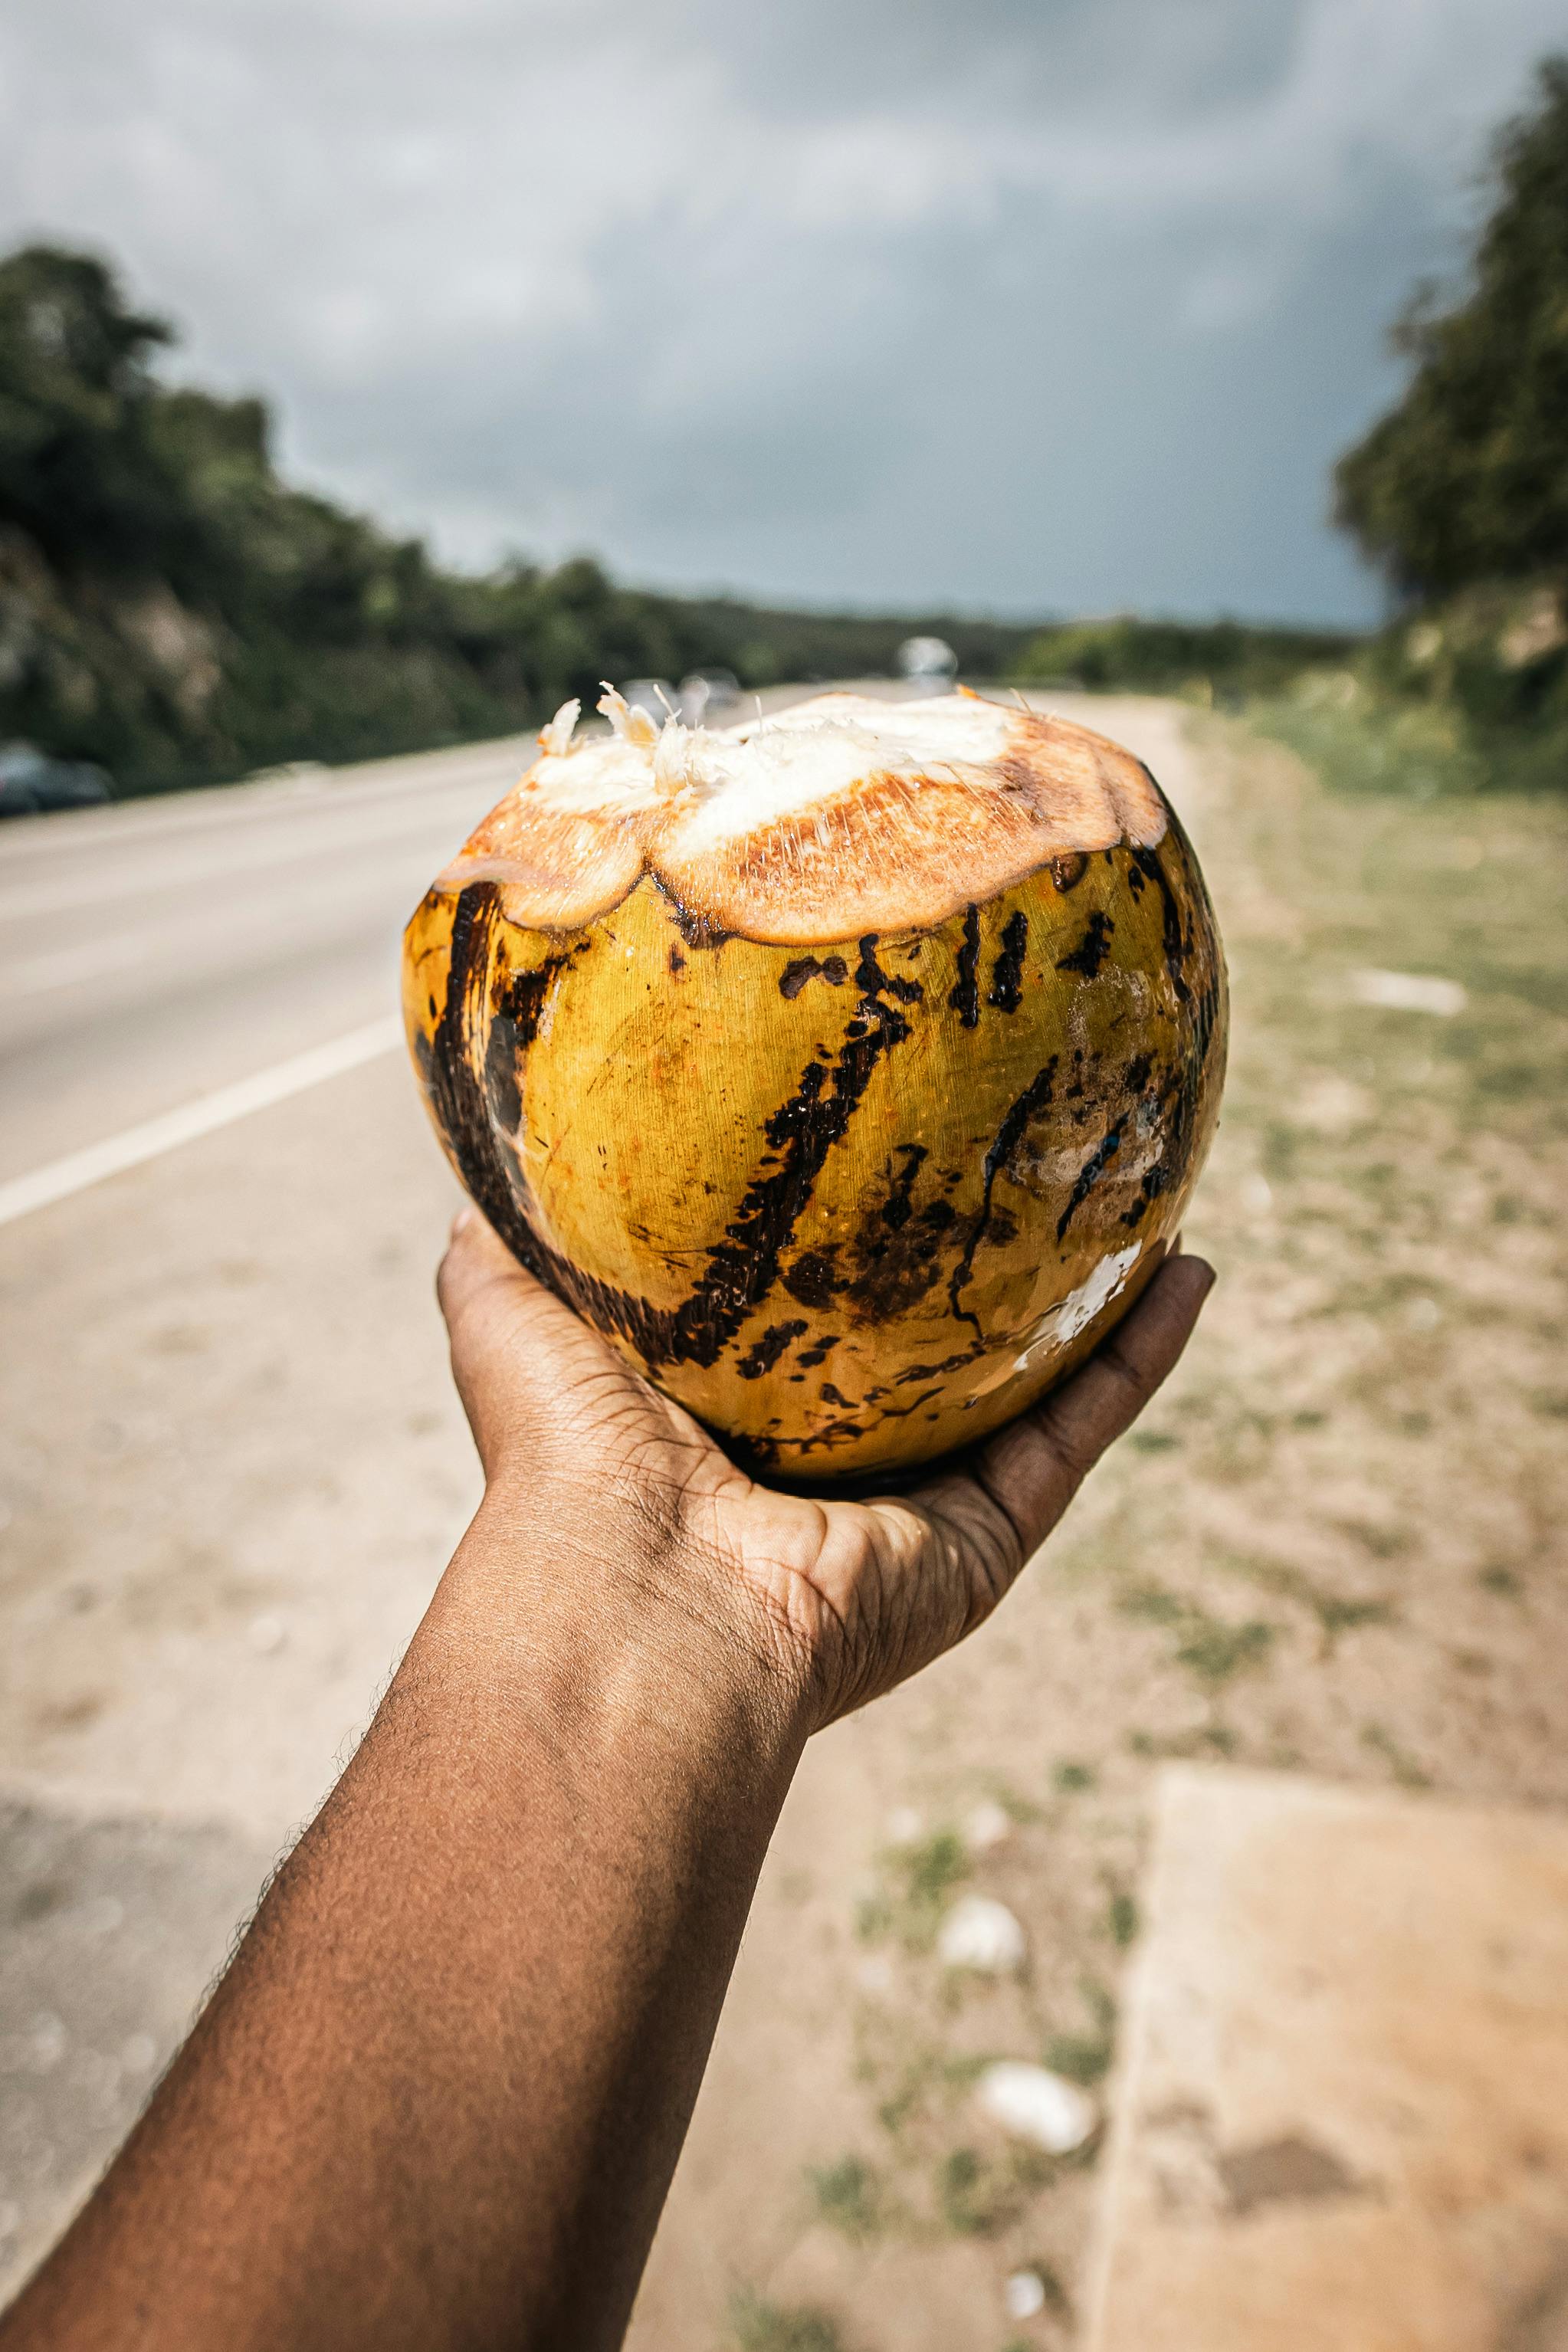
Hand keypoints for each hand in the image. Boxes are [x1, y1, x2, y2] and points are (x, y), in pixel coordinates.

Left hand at [437, 1211, 1213, 1733]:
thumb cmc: (560, 1460)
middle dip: (991, 1277)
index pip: (813, 1321)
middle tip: (1045, 1170)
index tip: (902, 1151)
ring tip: (1150, 1207)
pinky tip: (1188, 1273)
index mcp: (734, 1421)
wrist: (634, 1599)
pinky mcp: (985, 1538)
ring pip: (1038, 1388)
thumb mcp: (511, 1315)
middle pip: (938, 1354)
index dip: (855, 1245)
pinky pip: (1083, 1429)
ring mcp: (919, 1506)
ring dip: (1101, 1307)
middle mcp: (834, 1468)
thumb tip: (489, 1140)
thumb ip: (504, 1238)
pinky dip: (1142, 1357)